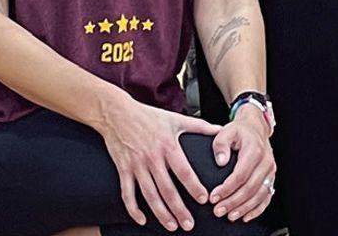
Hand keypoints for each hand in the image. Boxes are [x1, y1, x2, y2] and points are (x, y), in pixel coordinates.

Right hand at [98, 95, 223, 230]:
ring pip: (149, 195)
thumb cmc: (149, 116)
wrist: (117, 114)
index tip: (204, 200)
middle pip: (167, 189)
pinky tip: (142, 221)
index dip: (194, 187)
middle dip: (179, 209)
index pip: (184, 171)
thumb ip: (199, 125)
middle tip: (189, 225)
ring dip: (161, 213)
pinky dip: (133, 210)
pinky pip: (127, 194)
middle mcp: (152, 158)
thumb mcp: (175, 119)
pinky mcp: (123, 170)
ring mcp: (136, 166)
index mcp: (168, 145)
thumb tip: (220, 130)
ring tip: (172, 226)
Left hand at [207, 108, 276, 222]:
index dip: (227, 188)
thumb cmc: (240, 132)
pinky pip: (267, 196)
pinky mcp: (271, 178)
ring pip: (259, 195)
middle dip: (233, 202)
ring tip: (230, 215)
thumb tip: (221, 160)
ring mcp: (270, 171)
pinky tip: (246, 216)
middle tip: (218, 210)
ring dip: (244, 208)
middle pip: (250, 188)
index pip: (241, 174)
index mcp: (254, 150)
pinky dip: (257, 209)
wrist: (255, 129)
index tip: (214, 197)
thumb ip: (220, 144)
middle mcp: (265, 162)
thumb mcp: (226, 131)